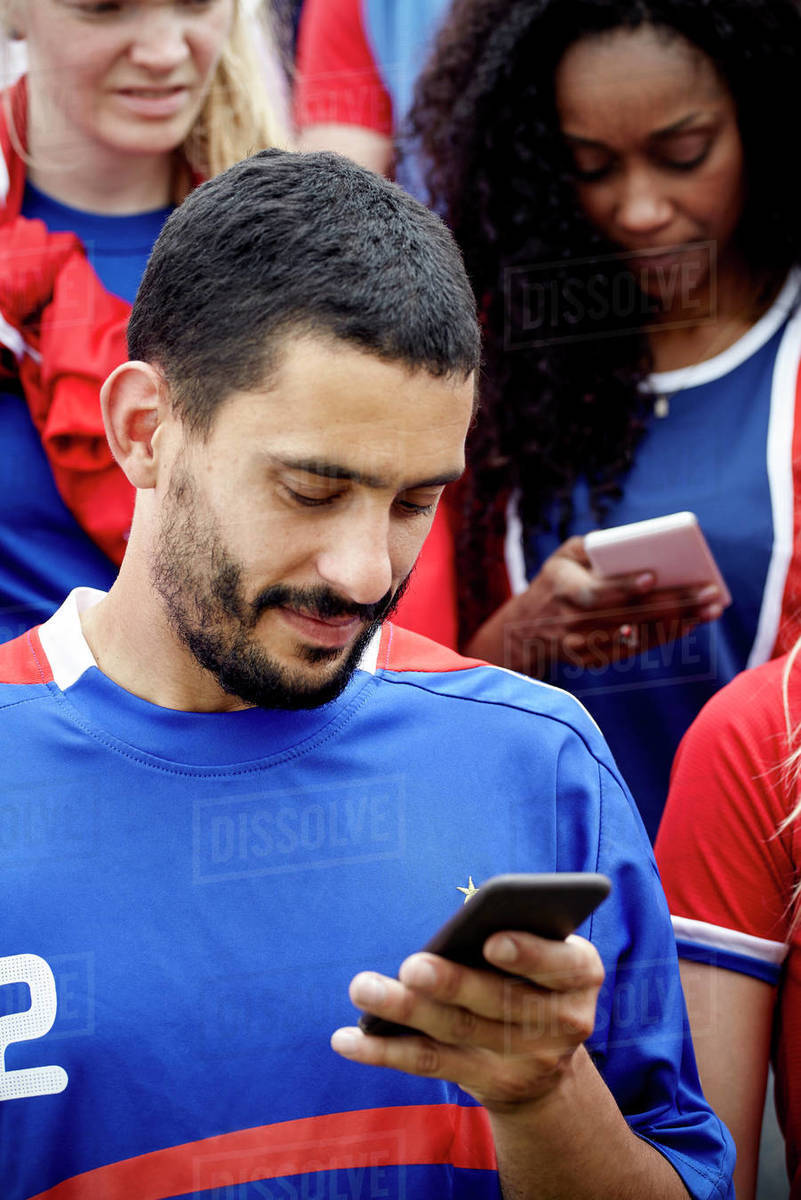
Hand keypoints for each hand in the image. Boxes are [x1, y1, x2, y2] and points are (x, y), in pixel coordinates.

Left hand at [330, 932, 603, 1112]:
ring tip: (363, 988)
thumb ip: (521, 933)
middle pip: (500, 1003)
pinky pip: (429, 1064)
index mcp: (581, 975)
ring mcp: (522, 1060)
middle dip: (453, 984)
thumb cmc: (537, 973)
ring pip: (456, 1033)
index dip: (528, 956)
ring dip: (405, 1011)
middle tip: (412, 965)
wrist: (549, 1060)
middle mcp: (561, 1023)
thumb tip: (466, 920)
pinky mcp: (483, 1082)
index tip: (492, 940)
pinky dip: (384, 1051)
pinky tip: (345, 1039)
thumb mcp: (550, 953)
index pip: (560, 966)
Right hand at [469, 536, 726, 675]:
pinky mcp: (594, 660)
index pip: (596, 592)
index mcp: (563, 589)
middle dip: (673, 603)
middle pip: (629, 615)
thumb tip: (629, 543)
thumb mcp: (563, 557)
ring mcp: (583, 645)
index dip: (623, 586)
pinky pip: (635, 649)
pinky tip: (690, 623)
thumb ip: (591, 546)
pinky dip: (664, 636)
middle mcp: (573, 621)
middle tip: (710, 593)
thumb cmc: (557, 581)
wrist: (526, 629)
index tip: (653, 576)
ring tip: (711, 610)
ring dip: (678, 623)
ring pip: (638, 635)